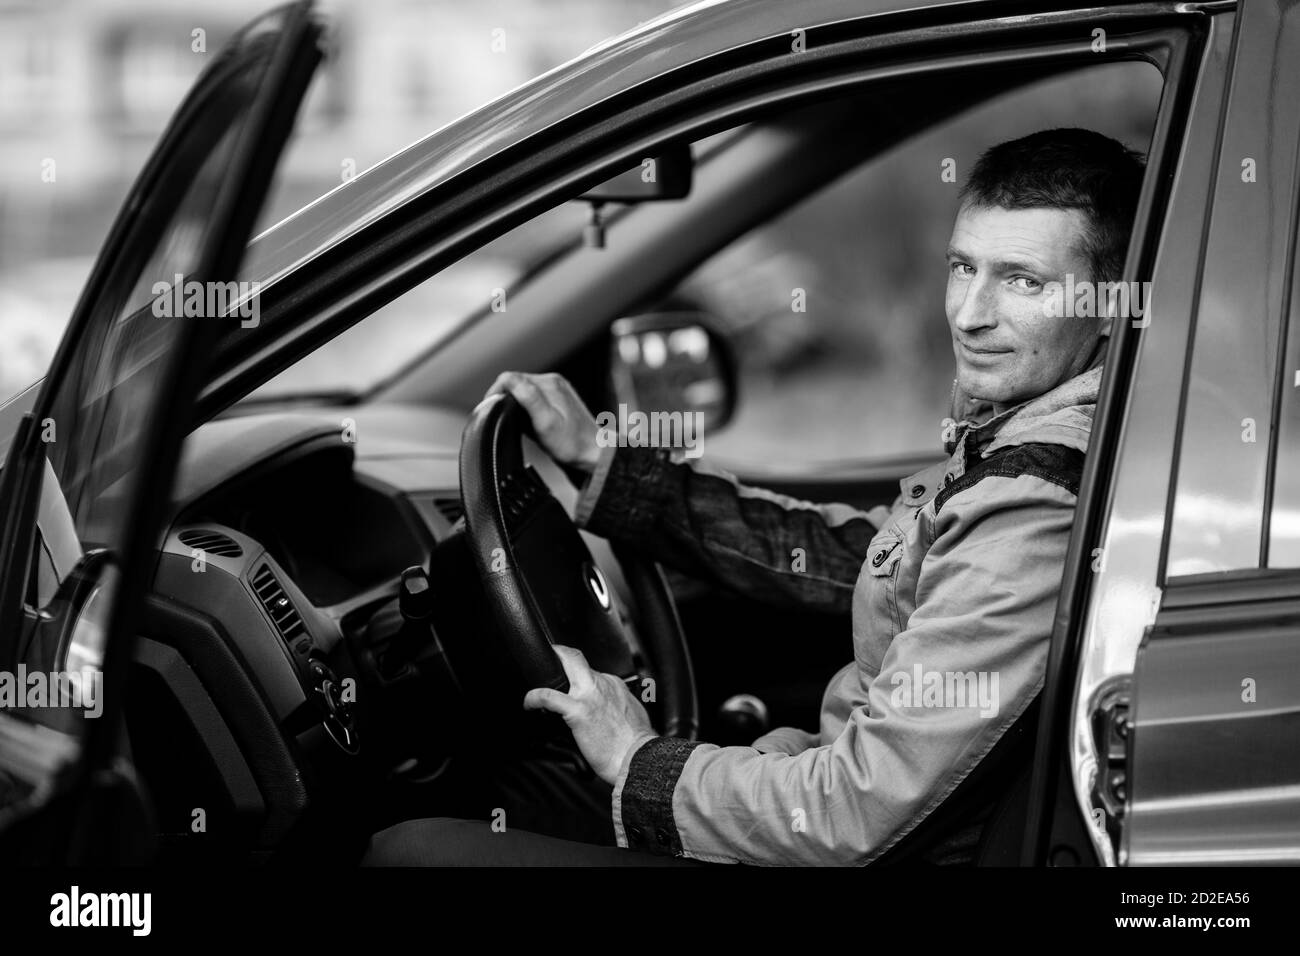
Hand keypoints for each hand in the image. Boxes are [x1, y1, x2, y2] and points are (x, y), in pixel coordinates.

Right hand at [486, 371, 601, 473]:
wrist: (593, 453)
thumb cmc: (572, 443)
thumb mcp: (545, 422)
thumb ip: (528, 398)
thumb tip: (508, 380)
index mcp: (549, 383)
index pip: (509, 378)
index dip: (496, 393)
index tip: (492, 410)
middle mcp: (553, 382)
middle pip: (515, 383)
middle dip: (506, 400)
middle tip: (507, 421)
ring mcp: (556, 389)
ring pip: (522, 391)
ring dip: (515, 405)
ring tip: (521, 424)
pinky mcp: (556, 399)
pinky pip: (532, 398)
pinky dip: (525, 410)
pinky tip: (531, 423)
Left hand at [523, 645, 655, 785]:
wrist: (637, 759)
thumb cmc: (636, 745)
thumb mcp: (633, 714)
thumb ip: (618, 706)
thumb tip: (610, 712)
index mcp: (615, 685)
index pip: (591, 672)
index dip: (577, 677)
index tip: (569, 683)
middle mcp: (602, 684)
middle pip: (577, 658)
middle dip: (561, 654)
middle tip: (549, 659)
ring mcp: (589, 695)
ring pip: (566, 665)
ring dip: (549, 668)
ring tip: (536, 678)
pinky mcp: (577, 711)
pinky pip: (548, 696)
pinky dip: (534, 697)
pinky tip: (529, 703)